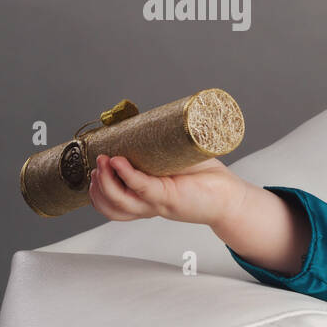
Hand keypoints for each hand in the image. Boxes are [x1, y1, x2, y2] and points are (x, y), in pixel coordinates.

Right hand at [88, 153, 244, 226]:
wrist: (232, 196)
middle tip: (97, 163)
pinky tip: (119, 163)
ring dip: (106, 183)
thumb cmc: (205, 178)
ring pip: (120, 202)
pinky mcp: (170, 197)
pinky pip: (142, 188)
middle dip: (97, 185)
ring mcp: (158, 202)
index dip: (98, 187)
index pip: (113, 199)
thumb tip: (144, 122)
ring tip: (103, 163)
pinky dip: (128, 176)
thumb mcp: (174, 161)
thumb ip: (157, 149)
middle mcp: (149, 202)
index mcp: (147, 194)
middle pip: (111, 204)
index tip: (94, 166)